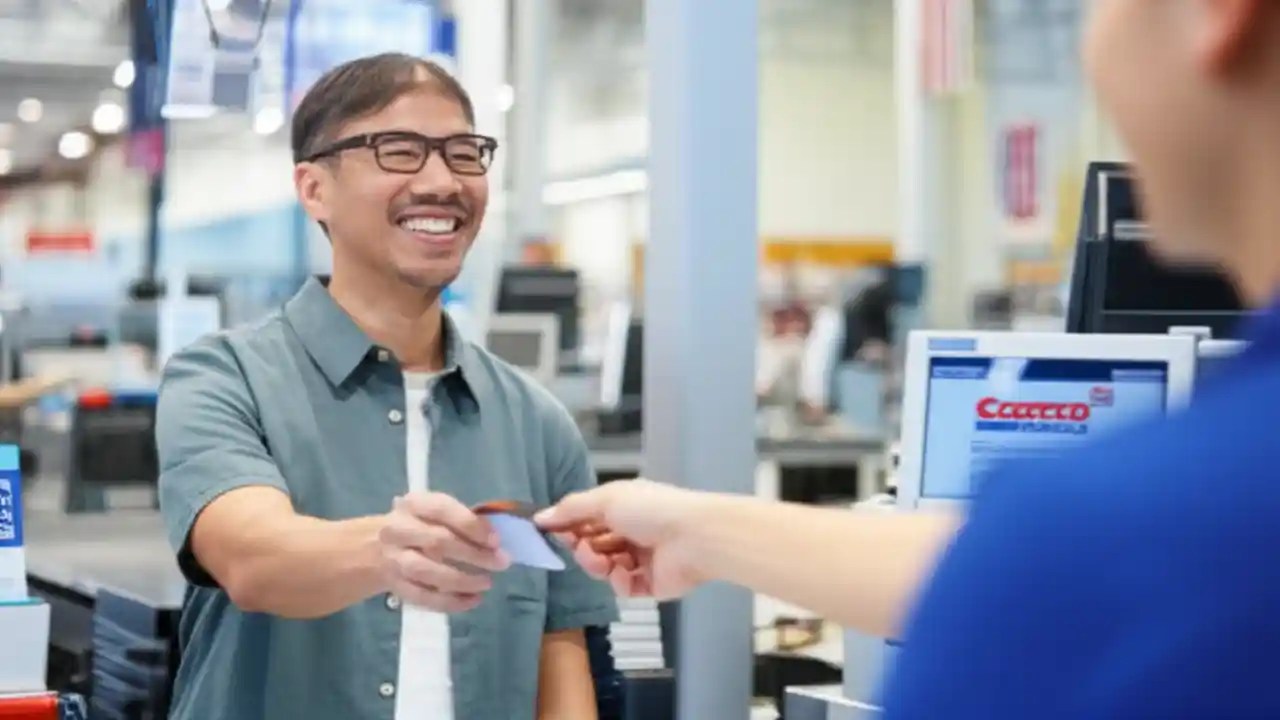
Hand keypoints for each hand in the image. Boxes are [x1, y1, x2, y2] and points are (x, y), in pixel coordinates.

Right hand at [378, 492, 510, 611]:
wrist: (377, 548)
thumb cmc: (421, 525)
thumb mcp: (437, 512)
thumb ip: (463, 521)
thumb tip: (496, 543)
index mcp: (414, 504)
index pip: (442, 510)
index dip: (471, 525)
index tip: (496, 540)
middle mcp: (398, 529)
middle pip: (438, 542)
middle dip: (474, 554)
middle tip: (501, 563)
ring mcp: (393, 559)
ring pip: (427, 572)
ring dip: (462, 580)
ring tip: (486, 583)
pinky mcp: (395, 585)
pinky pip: (422, 597)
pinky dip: (450, 602)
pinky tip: (472, 600)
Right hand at [534, 479, 709, 599]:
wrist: (695, 537)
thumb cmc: (651, 510)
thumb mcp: (606, 499)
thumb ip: (571, 509)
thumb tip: (540, 517)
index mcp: (623, 507)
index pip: (587, 519)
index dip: (568, 527)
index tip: (550, 532)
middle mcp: (631, 532)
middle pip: (592, 546)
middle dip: (582, 548)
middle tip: (581, 547)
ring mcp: (641, 560)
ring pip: (604, 569)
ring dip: (598, 565)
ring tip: (605, 561)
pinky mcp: (650, 585)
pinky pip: (623, 587)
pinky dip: (620, 581)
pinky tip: (625, 572)